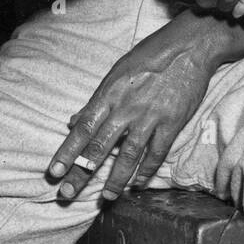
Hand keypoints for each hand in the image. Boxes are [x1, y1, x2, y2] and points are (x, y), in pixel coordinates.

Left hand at [47, 26, 213, 200]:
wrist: (188, 47)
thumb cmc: (150, 55)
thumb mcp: (117, 71)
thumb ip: (97, 100)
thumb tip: (74, 120)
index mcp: (109, 93)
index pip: (83, 128)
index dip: (67, 151)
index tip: (54, 171)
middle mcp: (126, 108)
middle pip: (99, 146)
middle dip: (82, 172)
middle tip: (67, 193)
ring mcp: (150, 117)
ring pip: (128, 155)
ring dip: (115, 179)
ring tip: (107, 196)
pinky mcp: (172, 123)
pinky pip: (156, 153)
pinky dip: (146, 170)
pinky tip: (138, 183)